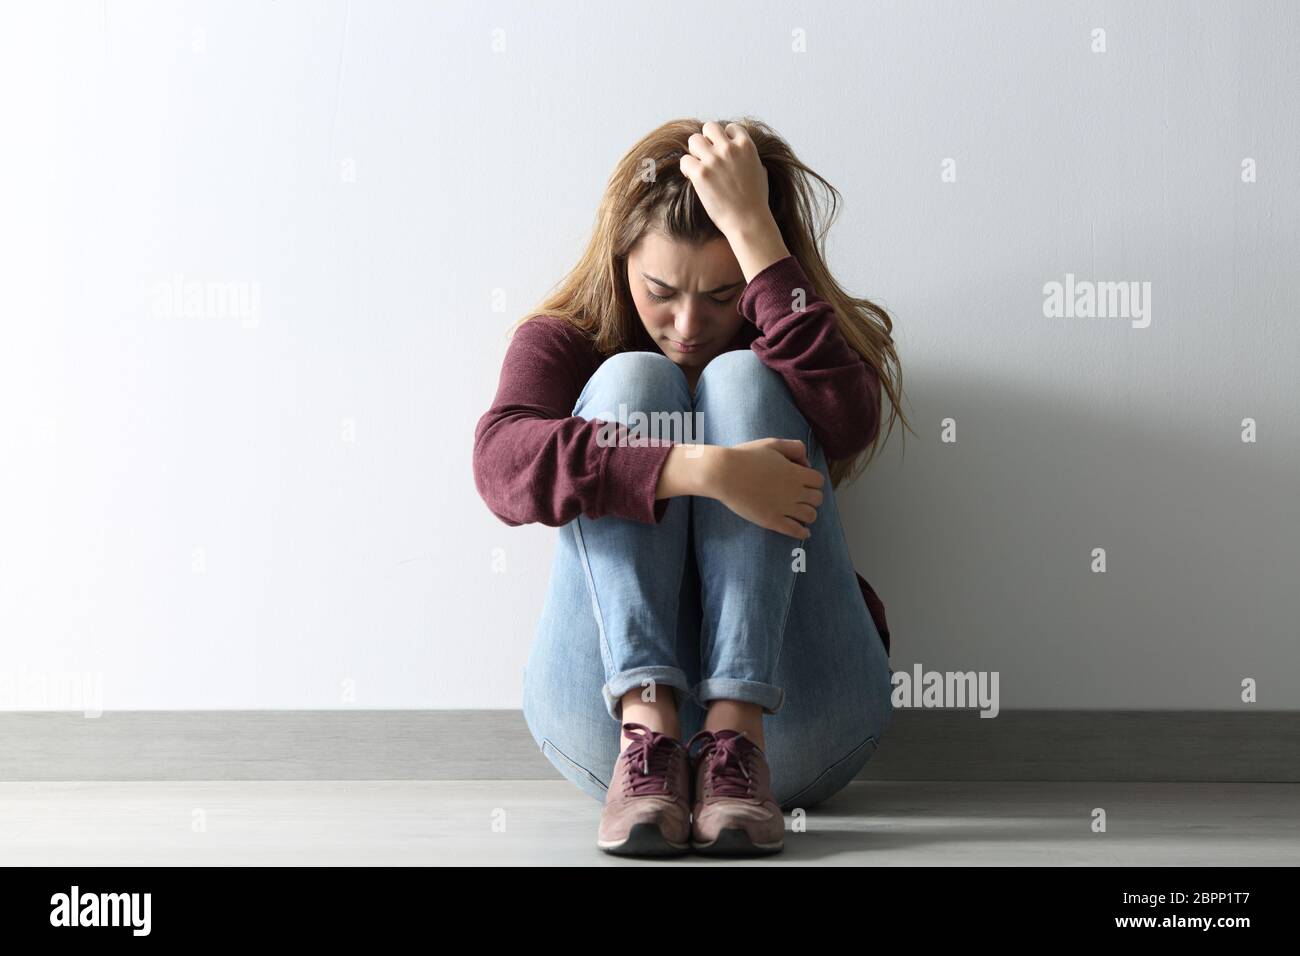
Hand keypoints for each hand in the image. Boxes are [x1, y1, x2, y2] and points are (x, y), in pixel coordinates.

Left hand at [679, 121, 772, 239]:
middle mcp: (729, 149)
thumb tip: (746, 155)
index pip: (729, 128)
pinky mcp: (701, 174)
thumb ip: (752, 158)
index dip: (724, 140)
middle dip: (707, 141)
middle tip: (707, 158)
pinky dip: (686, 168)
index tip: (723, 153)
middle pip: (709, 128)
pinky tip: (692, 178)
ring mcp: (714, 160)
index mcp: (746, 146)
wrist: (748, 221)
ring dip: (694, 152)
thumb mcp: (761, 172)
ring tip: (699, 167)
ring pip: (694, 140)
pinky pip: (685, 160)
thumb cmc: (756, 202)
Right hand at [711, 438, 824, 539]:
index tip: (803, 481)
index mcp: (795, 473)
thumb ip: (795, 448)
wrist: (723, 473)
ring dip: (808, 513)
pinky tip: (804, 531)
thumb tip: (806, 463)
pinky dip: (803, 532)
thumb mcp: (773, 443)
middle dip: (812, 497)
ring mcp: (784, 508)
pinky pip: (795, 531)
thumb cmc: (746, 456)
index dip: (813, 481)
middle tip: (801, 496)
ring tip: (800, 512)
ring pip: (810, 515)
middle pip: (817, 499)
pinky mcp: (772, 521)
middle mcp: (794, 491)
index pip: (818, 481)